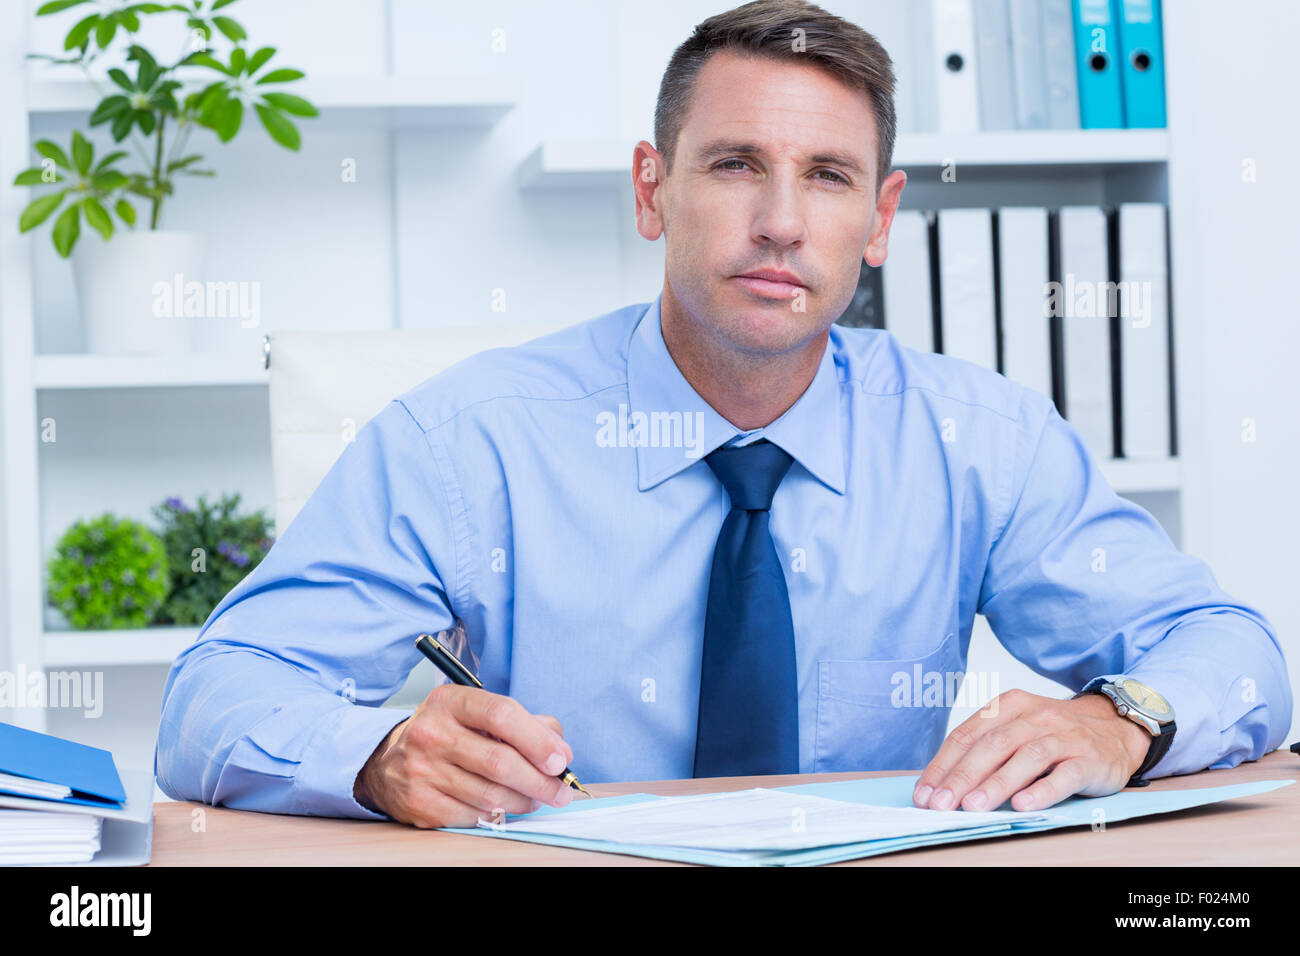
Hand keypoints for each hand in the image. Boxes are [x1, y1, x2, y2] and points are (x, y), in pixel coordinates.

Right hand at [353, 683, 575, 826]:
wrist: (386, 761)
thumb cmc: (445, 733)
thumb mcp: (475, 713)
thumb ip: (522, 723)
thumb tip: (559, 749)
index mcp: (450, 702)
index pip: (501, 714)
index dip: (537, 739)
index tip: (560, 759)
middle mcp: (432, 733)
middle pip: (500, 762)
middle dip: (540, 781)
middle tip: (560, 790)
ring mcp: (422, 771)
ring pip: (491, 795)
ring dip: (524, 801)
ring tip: (536, 798)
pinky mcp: (420, 804)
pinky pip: (474, 816)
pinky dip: (497, 815)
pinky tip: (504, 806)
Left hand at [911, 689, 1151, 812]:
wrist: (1116, 728)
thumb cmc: (1056, 734)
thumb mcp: (1018, 729)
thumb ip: (986, 749)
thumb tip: (943, 784)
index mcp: (1009, 706)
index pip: (966, 736)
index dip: (943, 766)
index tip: (924, 793)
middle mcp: (1035, 717)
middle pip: (992, 746)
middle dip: (962, 777)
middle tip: (940, 805)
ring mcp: (1064, 736)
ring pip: (1026, 758)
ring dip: (996, 784)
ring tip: (973, 806)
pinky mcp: (1089, 758)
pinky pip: (1064, 775)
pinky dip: (1042, 791)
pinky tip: (1023, 806)